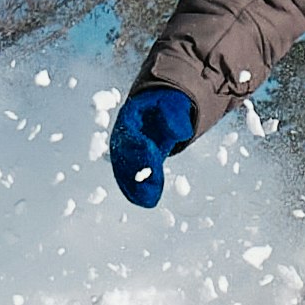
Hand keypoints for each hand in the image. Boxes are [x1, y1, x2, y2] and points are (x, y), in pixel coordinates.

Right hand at [108, 86, 197, 208]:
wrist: (158, 109)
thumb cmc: (166, 106)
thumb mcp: (173, 104)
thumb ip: (176, 116)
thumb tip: (182, 133)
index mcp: (129, 117)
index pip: (129, 133)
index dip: (139, 145)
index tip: (151, 153)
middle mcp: (121, 136)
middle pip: (123, 156)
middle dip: (135, 171)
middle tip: (150, 185)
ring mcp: (124, 152)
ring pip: (124, 171)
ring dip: (135, 186)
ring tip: (149, 200)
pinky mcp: (131, 164)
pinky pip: (129, 179)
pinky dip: (136, 190)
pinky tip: (147, 201)